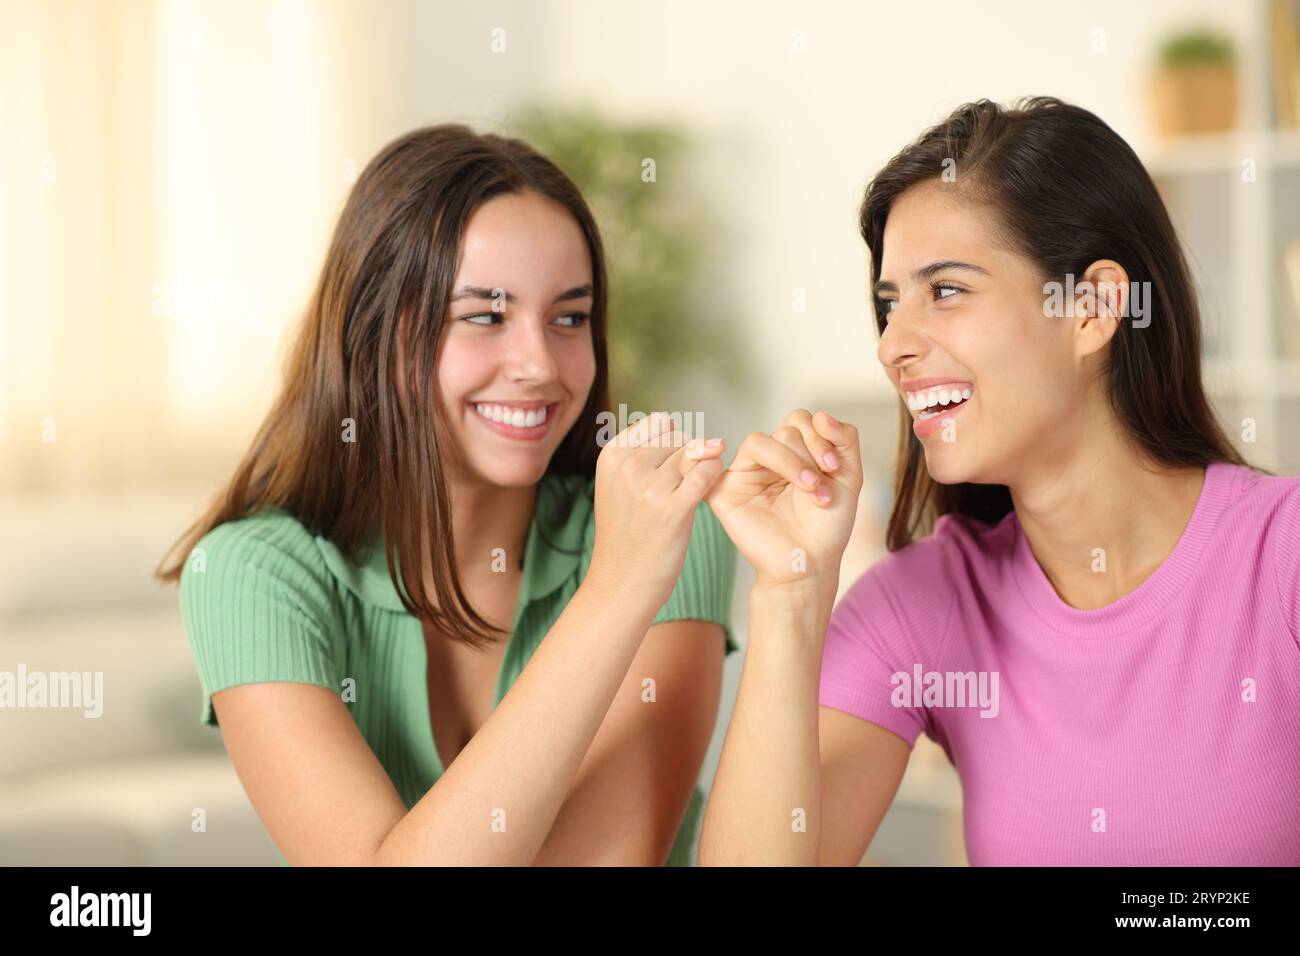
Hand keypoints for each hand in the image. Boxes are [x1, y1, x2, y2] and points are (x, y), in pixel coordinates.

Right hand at [586, 411, 726, 610]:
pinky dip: (714, 474)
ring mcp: (650, 487)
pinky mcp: (674, 509)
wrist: (621, 582)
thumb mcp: (623, 485)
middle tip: (674, 486)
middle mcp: (628, 466)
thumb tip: (713, 441)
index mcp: (611, 455)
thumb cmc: (628, 533)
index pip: (659, 422)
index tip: (666, 466)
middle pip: (679, 436)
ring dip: (699, 469)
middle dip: (685, 456)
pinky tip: (709, 488)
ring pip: (695, 453)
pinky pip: (708, 472)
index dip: (671, 441)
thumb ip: (655, 456)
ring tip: (683, 495)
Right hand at [705, 409, 861, 591]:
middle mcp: (769, 460)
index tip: (834, 466)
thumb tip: (821, 414)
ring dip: (791, 462)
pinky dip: (725, 459)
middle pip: (785, 430)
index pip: (802, 420)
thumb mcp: (849, 476)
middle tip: (821, 487)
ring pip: (759, 441)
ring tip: (810, 489)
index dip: (820, 435)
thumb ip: (845, 439)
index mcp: (795, 453)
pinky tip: (760, 483)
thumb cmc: (827, 526)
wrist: (812, 563)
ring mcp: (746, 474)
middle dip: (809, 454)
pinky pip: (715, 463)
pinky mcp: (724, 492)